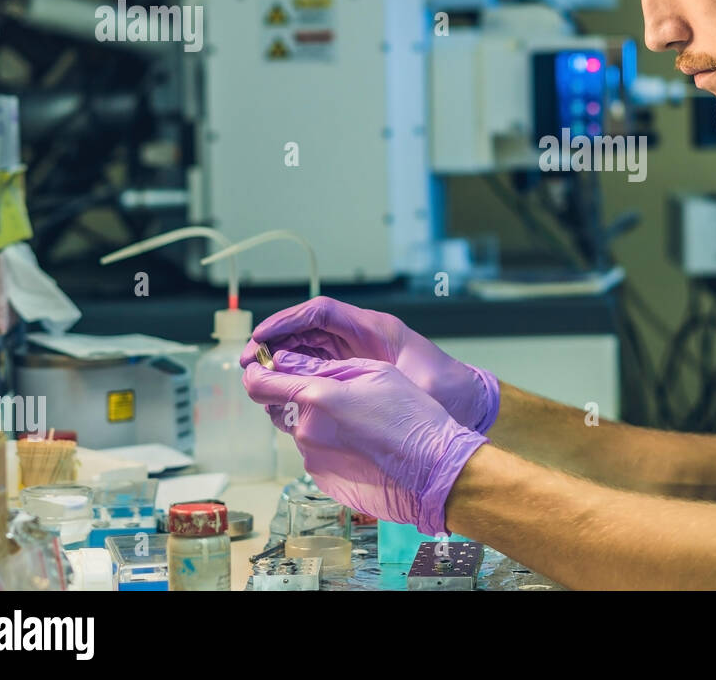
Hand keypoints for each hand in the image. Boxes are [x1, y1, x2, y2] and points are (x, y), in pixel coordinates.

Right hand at [241, 296, 498, 433]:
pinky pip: (317, 370)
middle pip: (306, 330)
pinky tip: (280, 395)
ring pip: (307, 350)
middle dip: (273, 343)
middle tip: (247, 364)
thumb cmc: (448, 388)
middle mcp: (360, 338)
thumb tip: (342, 386)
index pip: (321, 312)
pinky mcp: (355, 376)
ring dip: (280, 362)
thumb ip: (382, 382)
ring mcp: (355, 356)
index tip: (261, 338)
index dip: (287, 321)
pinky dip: (296, 378)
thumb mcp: (419, 382)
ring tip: (255, 381)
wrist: (468, 401)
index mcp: (374, 329)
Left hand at [242, 351, 487, 534]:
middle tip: (328, 392)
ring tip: (355, 421)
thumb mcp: (372, 373)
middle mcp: (306, 432)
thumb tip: (285, 361)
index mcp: (315, 399)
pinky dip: (330, 445)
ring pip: (299, 431)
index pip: (257, 384)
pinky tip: (361, 443)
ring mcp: (313, 460)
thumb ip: (322, 367)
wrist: (434, 468)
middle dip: (292, 396)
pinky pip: (316, 454)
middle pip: (276, 408)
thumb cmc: (411, 416)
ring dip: (315, 421)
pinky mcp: (324, 481)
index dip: (257, 371)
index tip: (267, 366)